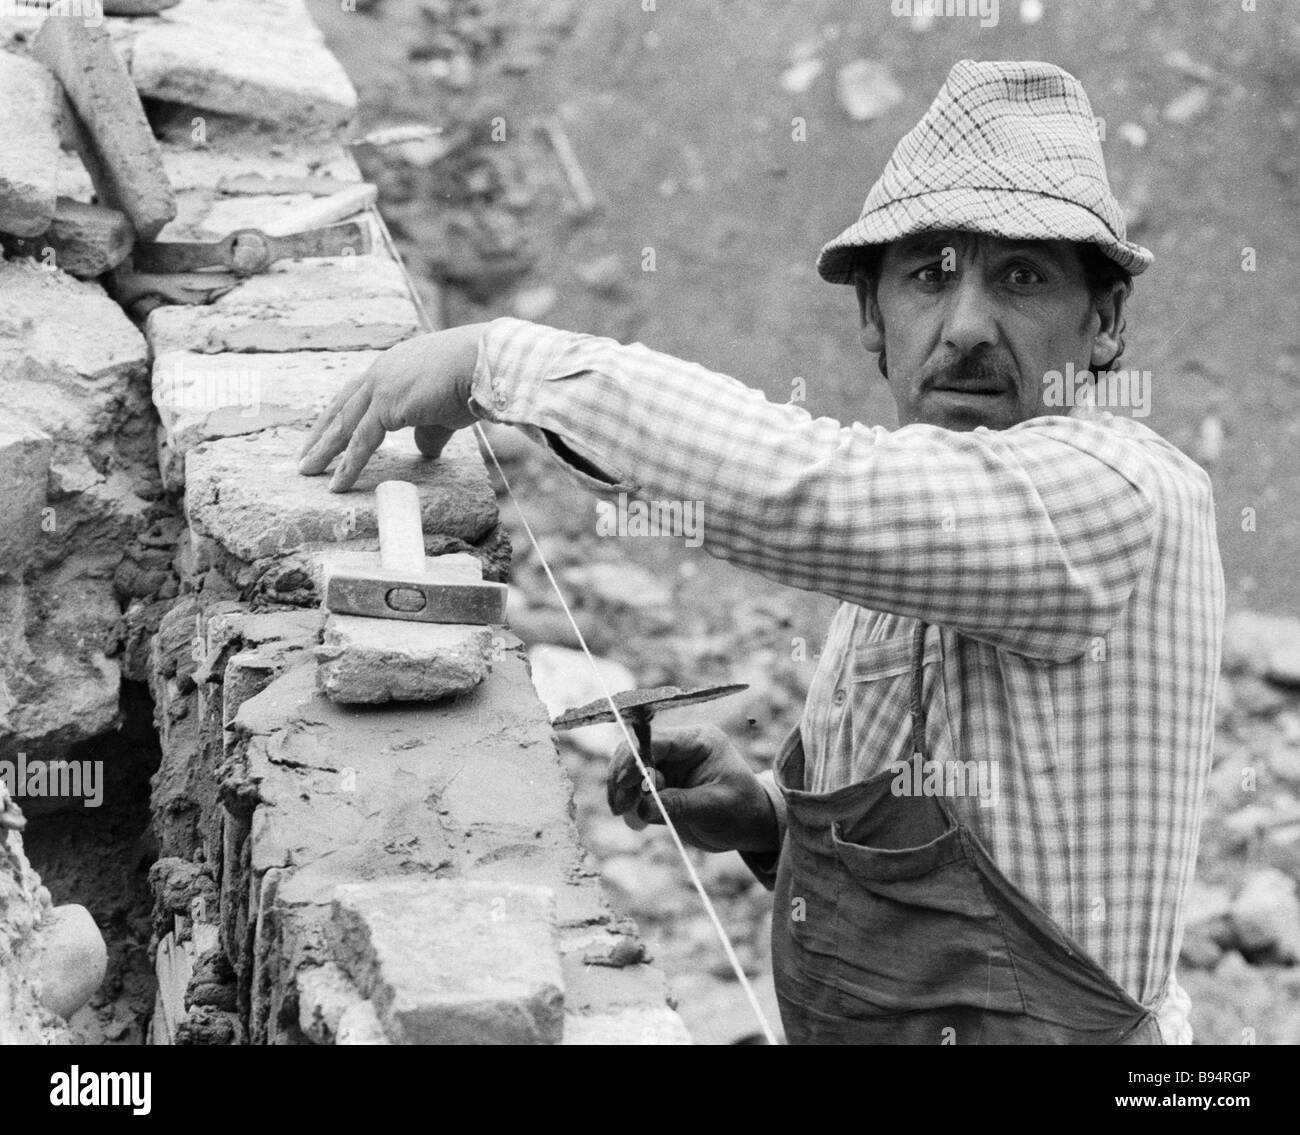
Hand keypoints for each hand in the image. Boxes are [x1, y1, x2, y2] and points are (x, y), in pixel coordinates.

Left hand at [297, 323, 486, 490]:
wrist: (482, 364)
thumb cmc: (471, 381)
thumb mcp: (444, 411)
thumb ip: (428, 431)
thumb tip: (423, 452)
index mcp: (392, 367)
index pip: (357, 393)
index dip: (341, 415)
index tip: (327, 432)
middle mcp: (380, 372)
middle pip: (341, 407)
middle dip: (321, 432)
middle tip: (305, 454)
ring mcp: (380, 386)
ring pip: (343, 424)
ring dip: (323, 450)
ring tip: (307, 471)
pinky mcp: (386, 405)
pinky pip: (361, 441)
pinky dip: (348, 464)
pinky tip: (338, 484)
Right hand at [605, 724, 778, 853]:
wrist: (750, 827)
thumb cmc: (743, 811)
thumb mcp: (716, 808)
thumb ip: (680, 805)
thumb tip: (643, 808)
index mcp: (698, 741)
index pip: (657, 740)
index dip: (635, 758)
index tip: (623, 782)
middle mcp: (680, 748)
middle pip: (636, 750)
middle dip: (623, 776)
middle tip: (619, 806)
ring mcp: (669, 765)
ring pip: (630, 767)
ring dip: (621, 789)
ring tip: (623, 813)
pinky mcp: (661, 783)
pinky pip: (634, 786)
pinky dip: (628, 799)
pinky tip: (631, 816)